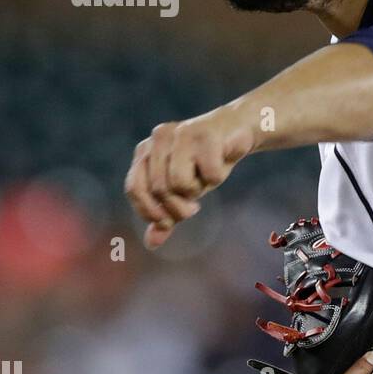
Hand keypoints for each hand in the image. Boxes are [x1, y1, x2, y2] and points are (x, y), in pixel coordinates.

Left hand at [124, 107, 254, 249]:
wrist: (238, 129)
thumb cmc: (206, 161)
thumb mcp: (184, 189)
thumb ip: (167, 213)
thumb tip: (152, 244)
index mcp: (145, 150)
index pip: (134, 188)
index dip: (149, 211)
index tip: (167, 221)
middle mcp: (158, 138)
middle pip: (159, 189)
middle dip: (178, 208)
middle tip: (194, 207)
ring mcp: (181, 134)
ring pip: (179, 183)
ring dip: (197, 192)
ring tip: (204, 183)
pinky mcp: (206, 134)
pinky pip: (209, 175)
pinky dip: (217, 177)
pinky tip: (222, 165)